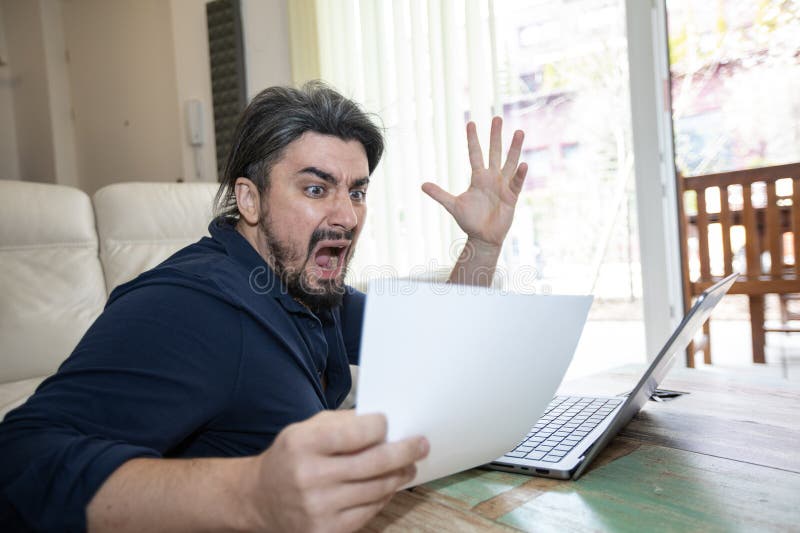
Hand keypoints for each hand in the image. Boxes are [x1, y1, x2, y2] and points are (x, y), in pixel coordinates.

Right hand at [247, 410, 428, 531]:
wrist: (260, 499)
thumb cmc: (290, 457)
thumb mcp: (305, 429)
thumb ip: (342, 423)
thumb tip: (383, 424)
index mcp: (302, 444)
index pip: (355, 432)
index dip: (379, 426)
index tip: (389, 423)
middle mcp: (309, 477)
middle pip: (374, 463)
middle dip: (405, 451)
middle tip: (421, 444)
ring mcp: (319, 507)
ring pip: (377, 489)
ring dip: (399, 475)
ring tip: (409, 465)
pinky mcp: (326, 530)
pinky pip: (369, 511)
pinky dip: (384, 496)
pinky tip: (389, 484)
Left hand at [422, 117, 527, 251]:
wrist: (483, 237)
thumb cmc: (470, 220)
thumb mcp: (453, 205)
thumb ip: (439, 194)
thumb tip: (422, 185)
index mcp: (478, 178)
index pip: (475, 154)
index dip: (473, 140)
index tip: (471, 123)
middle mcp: (492, 177)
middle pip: (494, 152)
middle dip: (496, 136)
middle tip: (497, 118)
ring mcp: (503, 185)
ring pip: (509, 162)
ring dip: (514, 148)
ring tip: (519, 132)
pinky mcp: (512, 196)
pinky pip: (516, 182)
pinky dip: (520, 174)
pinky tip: (524, 164)